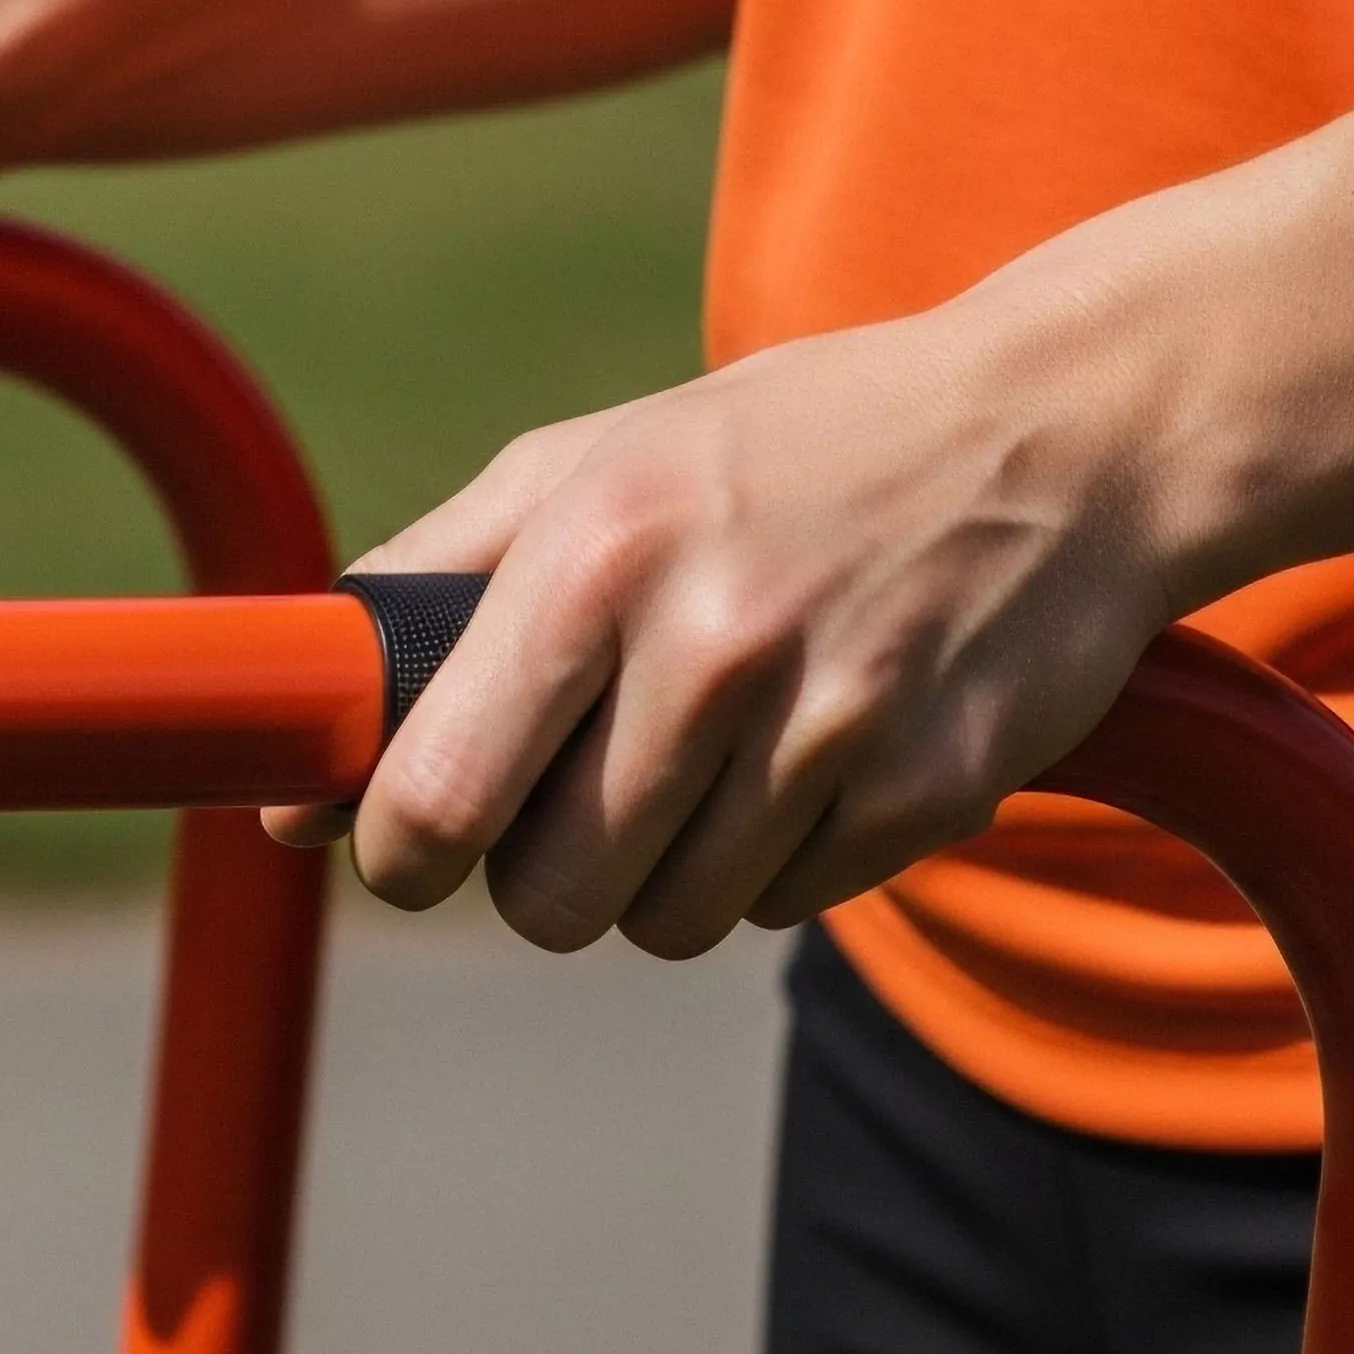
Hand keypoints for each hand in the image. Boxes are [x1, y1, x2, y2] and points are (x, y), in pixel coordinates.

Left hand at [270, 298, 1187, 955]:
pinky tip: (806, 752)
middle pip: (551, 897)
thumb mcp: (589, 463)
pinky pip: (782, 907)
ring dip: (659, 872)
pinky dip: (773, 861)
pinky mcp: (931, 792)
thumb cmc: (781, 448)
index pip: (441, 796)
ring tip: (703, 755)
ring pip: (667, 922)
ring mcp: (834, 725)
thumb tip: (290, 773)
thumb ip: (420, 598)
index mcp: (600, 551)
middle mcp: (714, 641)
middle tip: (573, 796)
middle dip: (540, 872)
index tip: (410, 845)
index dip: (402, 852)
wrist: (1063, 431)